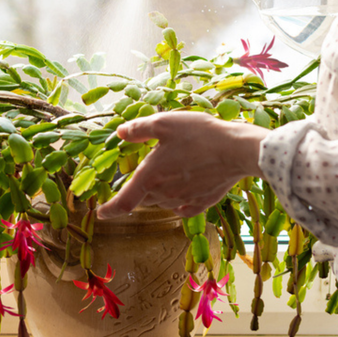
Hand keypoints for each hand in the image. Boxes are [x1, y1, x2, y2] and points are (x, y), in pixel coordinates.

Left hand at [96, 113, 266, 219]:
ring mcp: (184, 200)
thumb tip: (120, 133)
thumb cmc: (200, 134)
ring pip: (162, 203)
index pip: (123, 202)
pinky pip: (183, 208)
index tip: (100, 213)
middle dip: (138, 192)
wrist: (237, 150)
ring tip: (170, 172)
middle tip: (145, 174)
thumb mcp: (164, 123)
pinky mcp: (202, 203)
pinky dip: (178, 202)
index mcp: (150, 177)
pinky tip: (183, 191)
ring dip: (159, 193)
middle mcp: (164, 193)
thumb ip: (139, 129)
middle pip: (143, 200)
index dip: (109, 210)